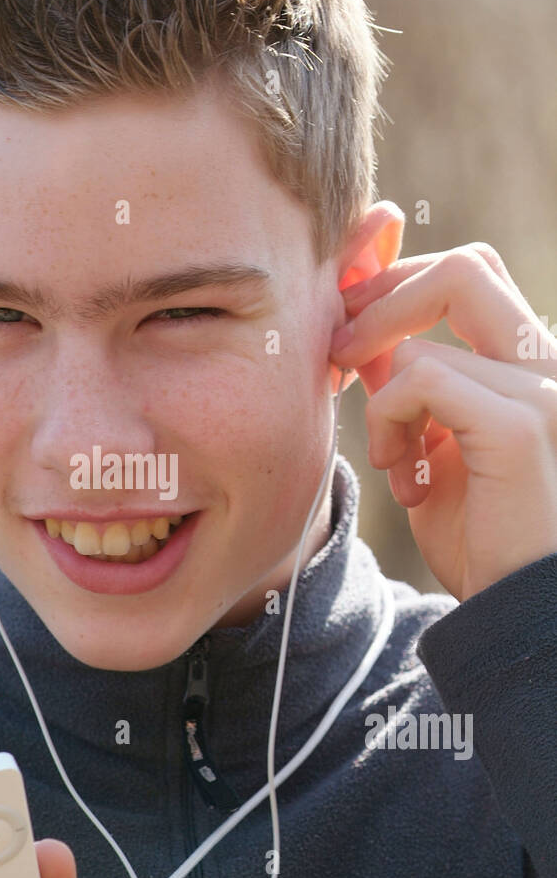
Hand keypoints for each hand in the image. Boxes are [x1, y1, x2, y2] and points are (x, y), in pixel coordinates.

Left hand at [329, 242, 556, 600]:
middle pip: (465, 267)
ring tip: (399, 465)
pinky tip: (407, 480)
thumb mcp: (433, 448)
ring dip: (383, 406)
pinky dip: (391, 424)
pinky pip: (420, 381)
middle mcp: (550, 366)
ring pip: (421, 347)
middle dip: (383, 299)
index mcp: (532, 367)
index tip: (349, 326)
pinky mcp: (520, 424)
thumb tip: (365, 338)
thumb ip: (411, 390)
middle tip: (342, 352)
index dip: (401, 281)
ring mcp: (544, 391)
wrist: (513, 610)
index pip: (472, 274)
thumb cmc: (480, 538)